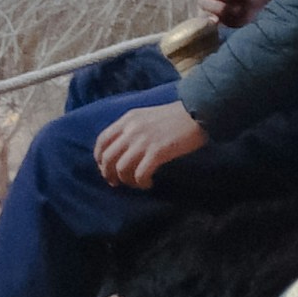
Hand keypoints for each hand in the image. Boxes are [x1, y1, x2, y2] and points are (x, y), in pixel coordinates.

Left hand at [91, 101, 210, 188]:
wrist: (198, 112)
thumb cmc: (175, 116)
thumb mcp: (146, 116)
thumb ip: (131, 128)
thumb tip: (122, 150)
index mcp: (127, 119)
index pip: (102, 140)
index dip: (99, 158)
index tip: (105, 168)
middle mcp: (131, 130)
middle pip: (108, 158)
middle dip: (108, 174)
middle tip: (116, 182)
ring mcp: (143, 141)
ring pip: (121, 169)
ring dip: (126, 180)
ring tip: (136, 183)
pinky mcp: (157, 152)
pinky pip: (140, 174)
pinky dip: (141, 183)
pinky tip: (148, 183)